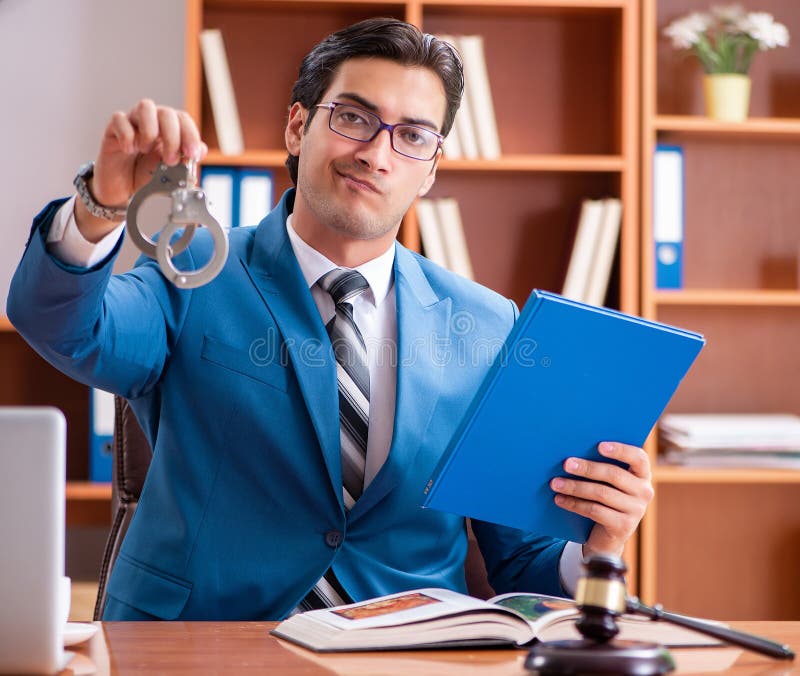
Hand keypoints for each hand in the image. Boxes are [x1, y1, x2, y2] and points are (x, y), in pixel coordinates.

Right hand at [75, 99, 207, 239]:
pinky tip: (129, 150)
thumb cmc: (147, 177)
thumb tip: (203, 149)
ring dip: (151, 130)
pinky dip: (127, 135)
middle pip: (167, 113)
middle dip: (172, 137)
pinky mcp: (113, 129)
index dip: (190, 134)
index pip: (183, 119)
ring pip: (145, 107)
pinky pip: (119, 119)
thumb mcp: (172, 173)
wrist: (123, 191)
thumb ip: (187, 161)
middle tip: (170, 160)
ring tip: (146, 150)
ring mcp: (132, 123)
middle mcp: (152, 122)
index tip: (192, 154)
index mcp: (170, 130)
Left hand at [550, 442, 653, 557]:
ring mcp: (636, 510)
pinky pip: (595, 511)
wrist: (606, 536)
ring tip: (555, 483)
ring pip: (602, 493)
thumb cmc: (603, 499)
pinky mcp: (623, 526)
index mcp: (642, 474)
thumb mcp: (606, 482)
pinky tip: (560, 499)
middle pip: (614, 474)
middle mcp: (644, 491)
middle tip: (566, 464)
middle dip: (587, 468)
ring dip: (575, 487)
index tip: (599, 446)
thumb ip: (599, 466)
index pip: (639, 457)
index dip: (620, 450)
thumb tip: (573, 455)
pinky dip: (574, 504)